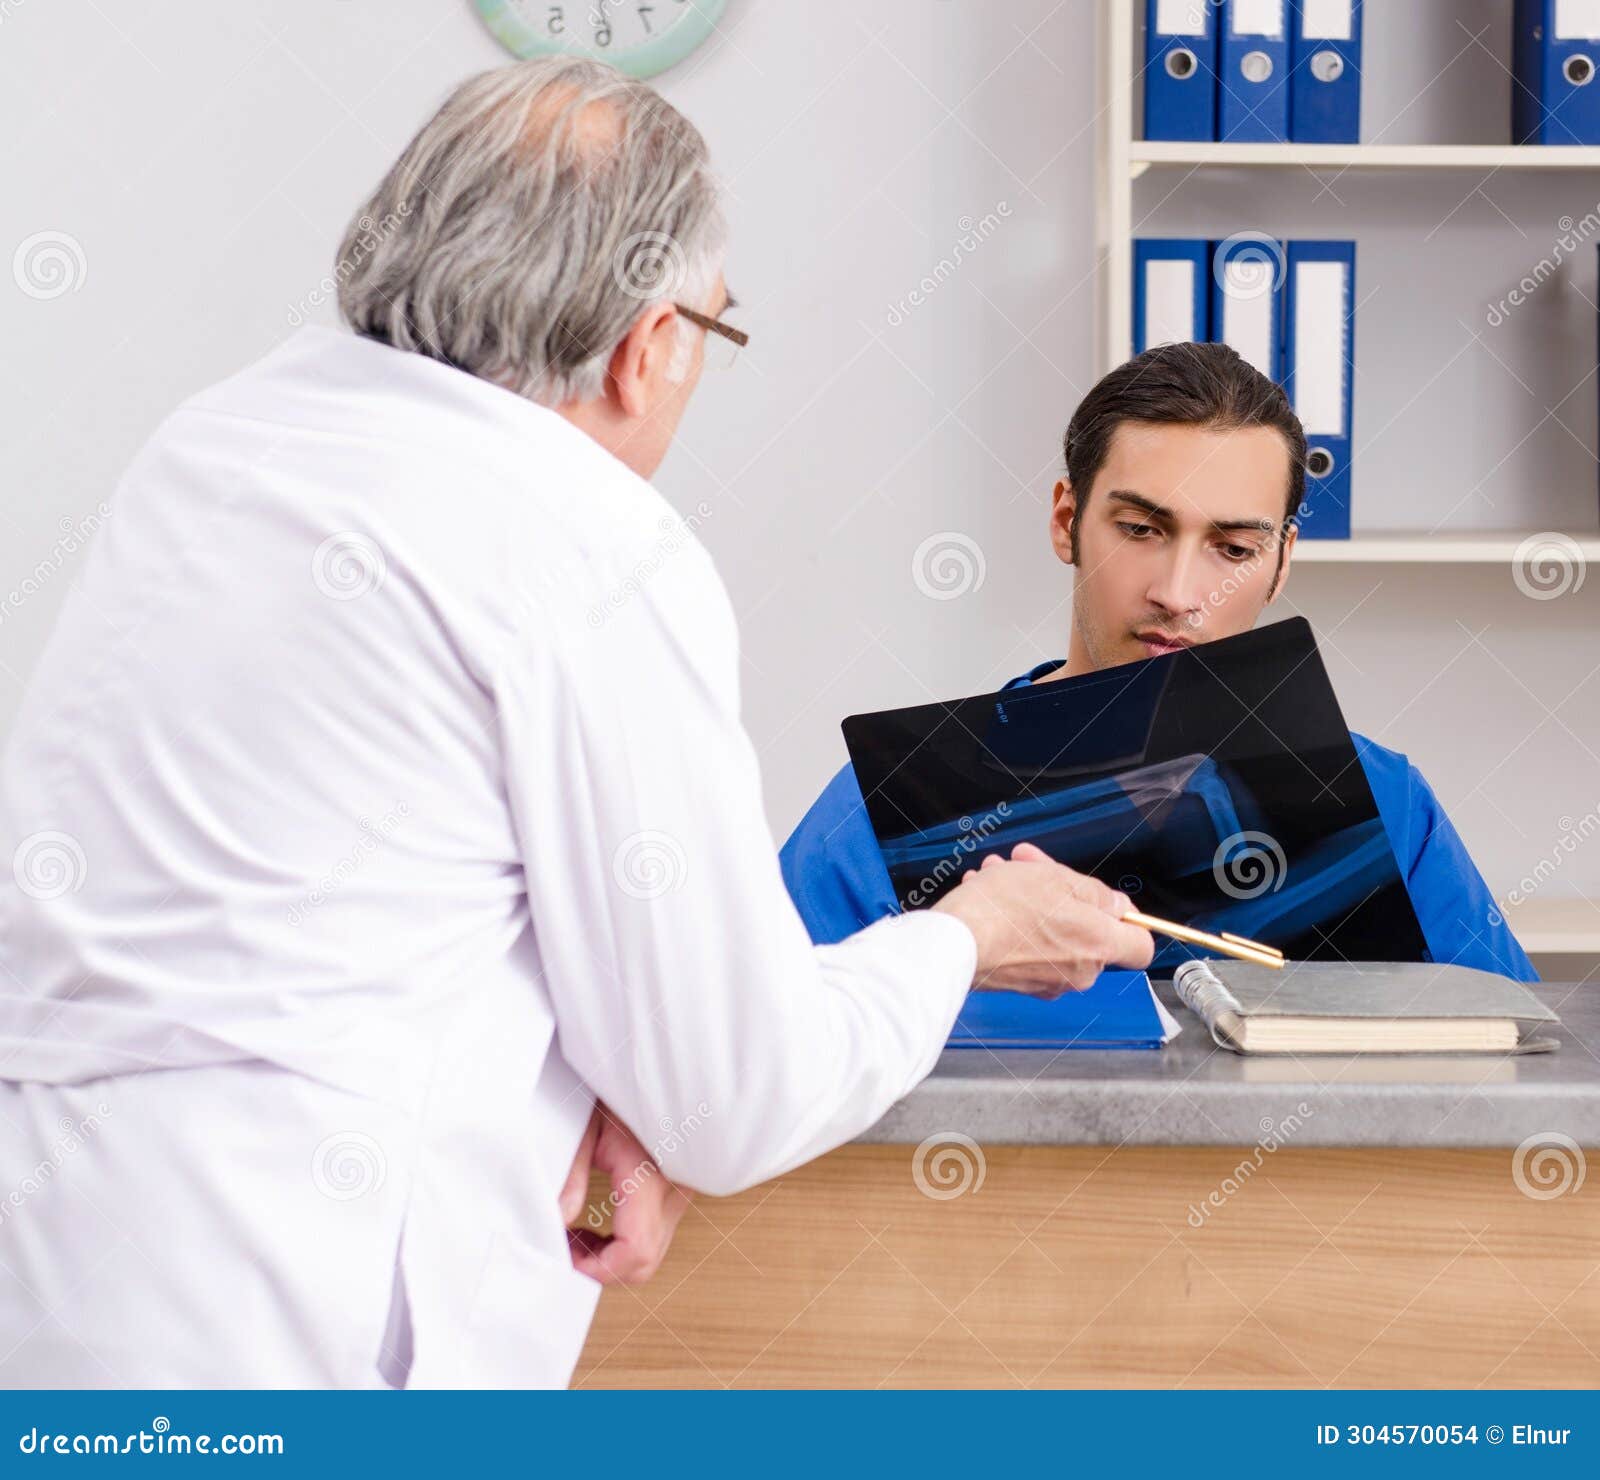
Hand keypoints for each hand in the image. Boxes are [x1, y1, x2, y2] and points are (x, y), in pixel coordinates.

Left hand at [559, 1101, 691, 1284]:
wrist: (657, 1067)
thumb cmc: (619, 1084)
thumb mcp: (586, 1124)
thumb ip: (570, 1174)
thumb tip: (555, 1222)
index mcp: (649, 1172)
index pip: (635, 1249)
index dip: (599, 1268)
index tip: (566, 1260)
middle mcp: (674, 1187)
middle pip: (645, 1262)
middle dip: (602, 1268)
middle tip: (566, 1250)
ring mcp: (681, 1190)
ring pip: (651, 1252)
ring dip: (613, 1257)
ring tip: (578, 1239)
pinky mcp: (678, 1188)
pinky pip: (655, 1233)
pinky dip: (626, 1242)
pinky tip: (600, 1228)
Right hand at [932, 840, 1153, 996]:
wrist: (955, 943)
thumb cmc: (1003, 911)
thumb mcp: (1057, 880)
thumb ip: (1095, 893)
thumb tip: (1116, 905)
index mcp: (1099, 945)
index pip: (1140, 945)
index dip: (1129, 918)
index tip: (1109, 901)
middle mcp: (1079, 972)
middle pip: (1086, 929)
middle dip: (1060, 892)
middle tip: (1033, 866)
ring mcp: (1047, 981)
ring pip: (1051, 933)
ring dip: (1030, 900)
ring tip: (999, 873)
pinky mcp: (1018, 982)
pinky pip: (1027, 947)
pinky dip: (1014, 922)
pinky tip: (987, 893)